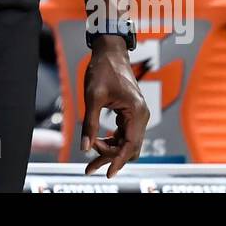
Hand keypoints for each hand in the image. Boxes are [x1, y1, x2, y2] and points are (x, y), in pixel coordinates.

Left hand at [81, 38, 149, 177]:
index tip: (108, 174)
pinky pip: (123, 133)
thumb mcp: (92, 97)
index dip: (118, 161)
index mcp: (136, 112)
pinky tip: (96, 143)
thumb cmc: (103, 69)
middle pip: (129, 147)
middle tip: (89, 168)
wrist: (109, 51)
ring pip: (125, 142)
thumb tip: (84, 147)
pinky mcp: (130, 113)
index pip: (130, 145)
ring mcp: (136, 115)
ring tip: (89, 160)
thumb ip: (90, 123)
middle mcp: (141, 115)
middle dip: (110, 158)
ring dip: (109, 150)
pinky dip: (110, 140)